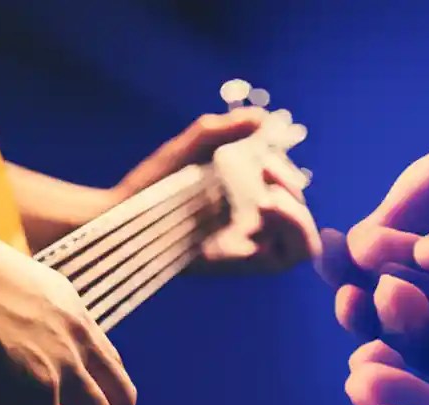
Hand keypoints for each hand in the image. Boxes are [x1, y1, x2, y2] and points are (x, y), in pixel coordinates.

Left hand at [116, 108, 318, 273]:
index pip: (288, 183)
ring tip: (271, 196)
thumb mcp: (192, 146)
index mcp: (246, 191)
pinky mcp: (247, 262)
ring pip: (304, 238)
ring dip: (298, 213)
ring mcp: (253, 244)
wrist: (124, 216)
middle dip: (292, 187)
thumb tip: (264, 118)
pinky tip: (265, 206)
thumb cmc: (155, 183)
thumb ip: (226, 129)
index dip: (287, 169)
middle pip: (299, 209)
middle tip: (267, 169)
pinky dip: (291, 228)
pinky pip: (288, 255)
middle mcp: (255, 220)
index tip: (265, 154)